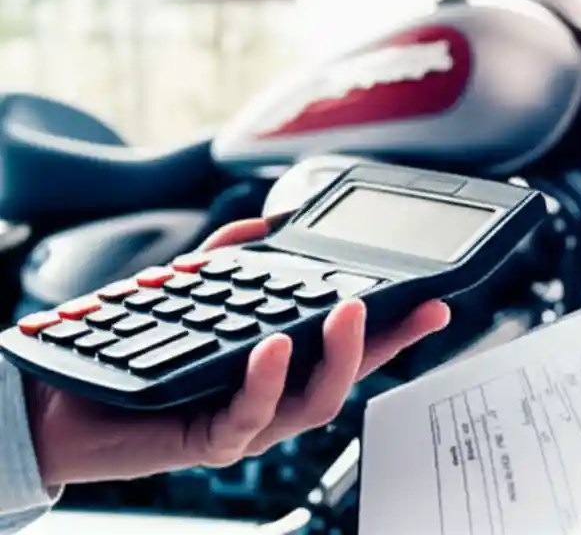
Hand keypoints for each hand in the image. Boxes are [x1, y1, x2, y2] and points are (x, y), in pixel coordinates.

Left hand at [23, 218, 450, 487]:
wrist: (64, 401)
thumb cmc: (136, 353)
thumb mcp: (191, 290)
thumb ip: (231, 256)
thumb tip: (269, 221)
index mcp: (280, 364)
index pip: (349, 345)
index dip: (396, 327)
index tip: (434, 300)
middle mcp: (274, 396)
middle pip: (350, 378)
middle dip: (388, 342)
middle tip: (413, 305)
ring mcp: (247, 422)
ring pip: (315, 405)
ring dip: (338, 358)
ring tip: (345, 312)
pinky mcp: (210, 440)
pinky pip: (250, 418)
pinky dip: (266, 381)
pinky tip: (268, 347)